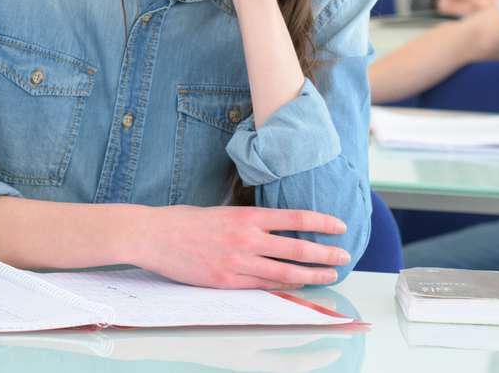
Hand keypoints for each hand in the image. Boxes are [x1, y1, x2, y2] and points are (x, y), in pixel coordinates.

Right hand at [129, 206, 350, 288]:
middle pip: (296, 247)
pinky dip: (283, 286)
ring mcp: (237, 262)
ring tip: (330, 275)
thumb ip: (248, 222)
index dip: (320, 223)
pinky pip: (263, 286)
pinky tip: (297, 286)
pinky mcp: (227, 282)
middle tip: (344, 255)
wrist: (154, 235)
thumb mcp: (222, 212)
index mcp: (245, 215)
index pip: (293, 218)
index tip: (339, 226)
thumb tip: (273, 229)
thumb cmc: (185, 221)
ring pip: (284, 271)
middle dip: (324, 252)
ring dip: (311, 273)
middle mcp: (246, 238)